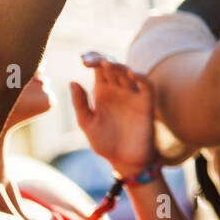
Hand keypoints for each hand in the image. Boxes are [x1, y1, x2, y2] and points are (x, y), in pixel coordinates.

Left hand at [69, 53, 156, 178]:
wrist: (125, 161)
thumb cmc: (105, 143)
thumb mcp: (87, 123)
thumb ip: (80, 104)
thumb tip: (73, 81)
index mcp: (103, 91)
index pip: (99, 67)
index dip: (92, 58)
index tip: (82, 58)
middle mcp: (118, 89)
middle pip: (112, 65)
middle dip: (101, 60)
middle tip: (89, 61)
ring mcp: (133, 95)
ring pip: (128, 72)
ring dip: (118, 66)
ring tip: (106, 64)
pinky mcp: (146, 103)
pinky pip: (147, 85)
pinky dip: (142, 77)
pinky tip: (132, 74)